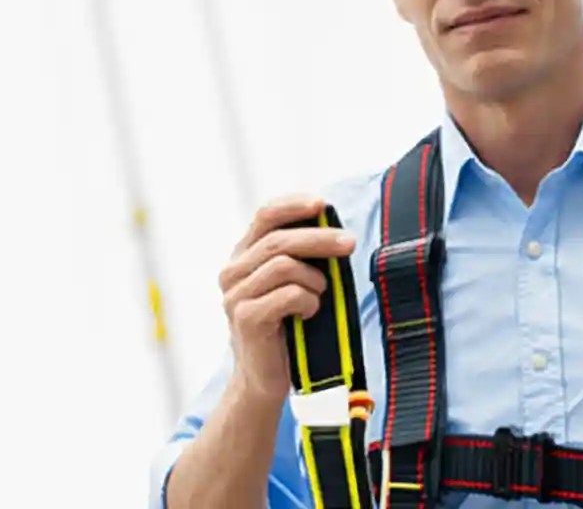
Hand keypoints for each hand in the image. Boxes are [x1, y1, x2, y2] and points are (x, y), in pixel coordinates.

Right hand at [219, 195, 355, 401]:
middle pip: (278, 240)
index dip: (293, 205)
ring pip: (284, 266)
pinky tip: (309, 314)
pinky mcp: (246, 318)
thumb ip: (301, 257)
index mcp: (243, 256)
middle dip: (319, 239)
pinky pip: (288, 294)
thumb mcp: (291, 284)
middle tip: (350, 243)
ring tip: (319, 297)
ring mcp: (235, 295)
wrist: (265, 379)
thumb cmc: (286, 328)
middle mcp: (232, 272)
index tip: (321, 203)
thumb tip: (335, 231)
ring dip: (314, 280)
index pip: (264, 215)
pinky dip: (309, 301)